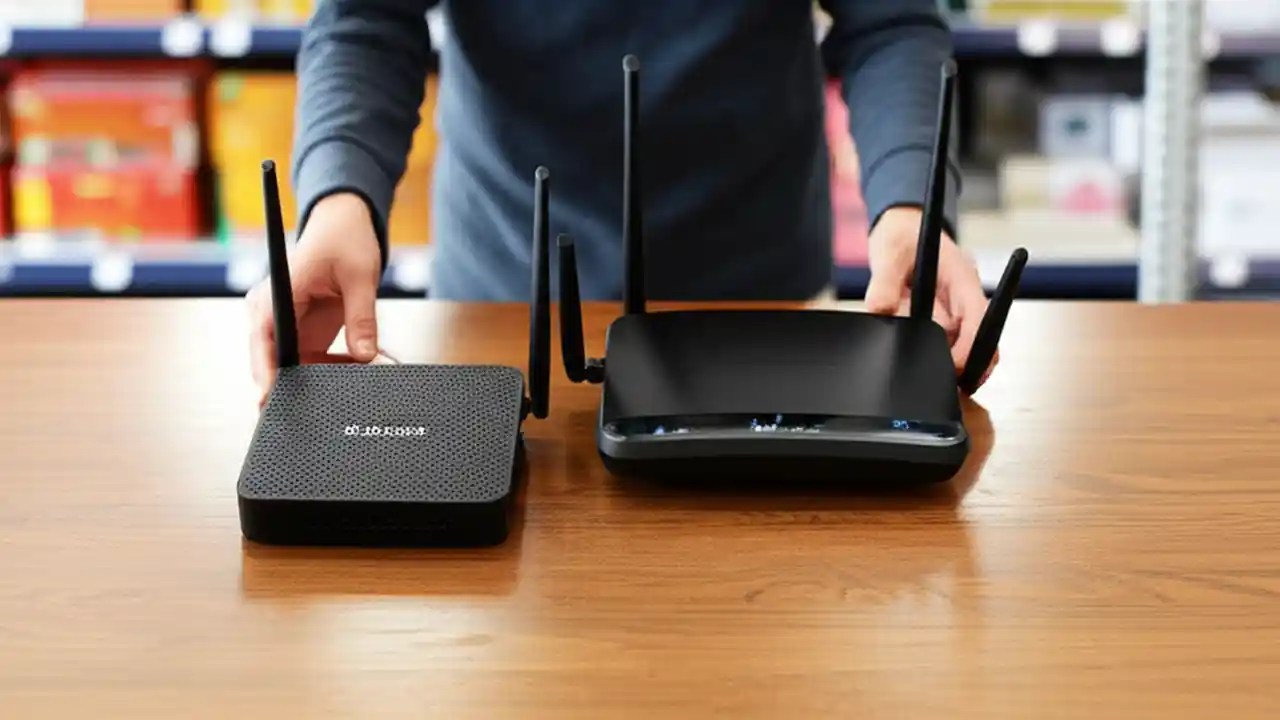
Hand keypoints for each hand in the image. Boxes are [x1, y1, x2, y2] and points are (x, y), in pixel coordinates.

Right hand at [246, 192, 382, 404]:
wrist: (344, 225)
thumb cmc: (344, 239)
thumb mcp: (361, 276)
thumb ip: (362, 318)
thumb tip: (366, 356)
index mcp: (277, 290)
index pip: (262, 336)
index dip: (264, 368)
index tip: (269, 394)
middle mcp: (272, 310)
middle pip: (272, 358)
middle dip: (294, 382)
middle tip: (322, 403)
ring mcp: (285, 325)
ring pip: (294, 366)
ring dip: (324, 374)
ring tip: (359, 368)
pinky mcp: (301, 333)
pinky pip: (312, 362)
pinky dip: (334, 367)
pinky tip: (359, 361)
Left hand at [863, 206, 996, 389]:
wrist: (901, 231)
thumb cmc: (902, 236)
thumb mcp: (889, 252)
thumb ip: (884, 281)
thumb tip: (880, 309)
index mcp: (962, 280)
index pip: (980, 319)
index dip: (974, 348)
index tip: (958, 368)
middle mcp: (964, 299)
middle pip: (979, 342)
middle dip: (967, 367)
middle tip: (944, 387)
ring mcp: (955, 312)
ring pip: (962, 348)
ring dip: (947, 363)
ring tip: (924, 378)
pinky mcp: (942, 321)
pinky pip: (944, 345)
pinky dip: (934, 357)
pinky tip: (919, 368)